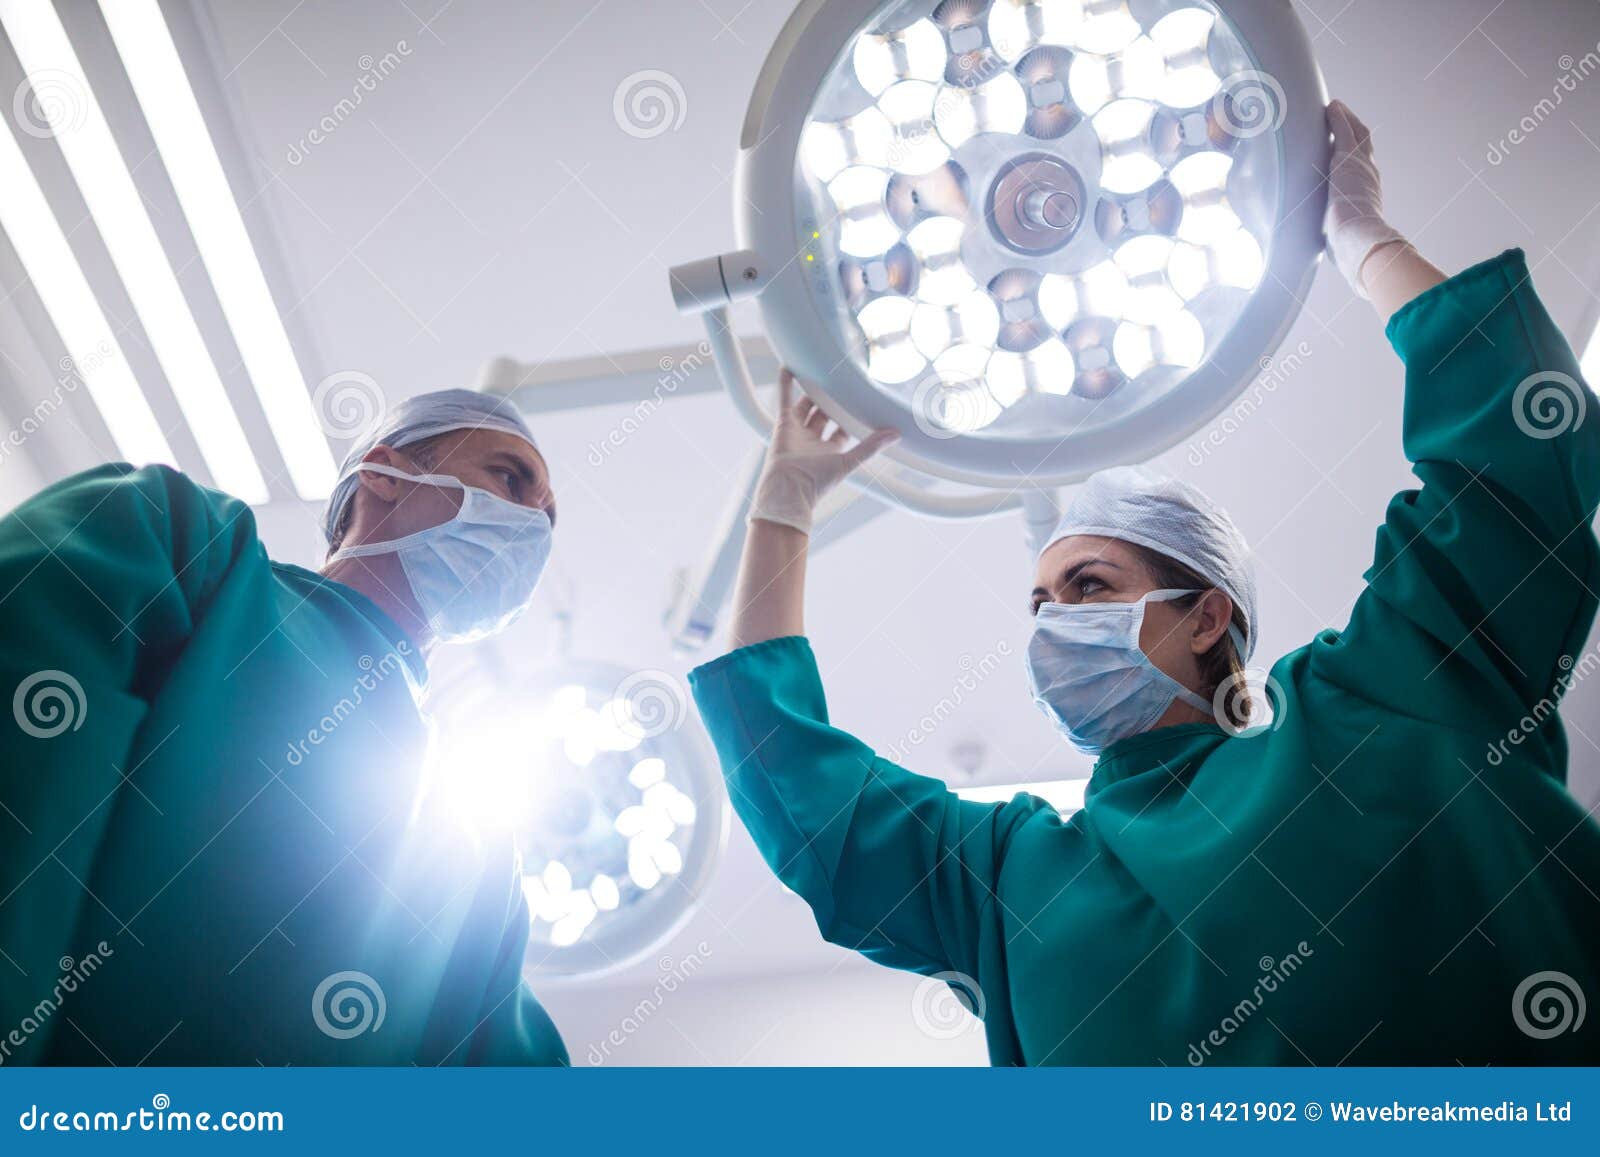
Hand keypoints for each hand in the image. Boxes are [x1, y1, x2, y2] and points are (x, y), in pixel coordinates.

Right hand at [748, 369, 898, 534]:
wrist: (789, 489)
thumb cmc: (817, 483)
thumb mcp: (849, 461)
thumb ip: (871, 446)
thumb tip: (896, 434)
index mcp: (831, 451)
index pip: (843, 430)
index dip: (851, 416)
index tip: (861, 402)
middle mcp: (813, 441)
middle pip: (824, 415)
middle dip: (832, 400)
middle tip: (840, 381)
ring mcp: (797, 432)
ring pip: (806, 406)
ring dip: (812, 390)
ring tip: (818, 370)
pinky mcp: (783, 424)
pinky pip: (784, 400)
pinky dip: (785, 384)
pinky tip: (790, 367)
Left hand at [1324, 100, 1406, 298]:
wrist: (1360, 243)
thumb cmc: (1355, 252)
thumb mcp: (1346, 245)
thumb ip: (1343, 247)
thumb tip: (1345, 270)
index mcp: (1367, 195)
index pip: (1362, 172)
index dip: (1356, 160)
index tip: (1346, 154)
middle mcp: (1368, 176)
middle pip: (1363, 146)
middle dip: (1352, 133)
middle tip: (1341, 120)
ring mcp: (1359, 165)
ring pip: (1356, 134)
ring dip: (1346, 120)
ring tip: (1336, 108)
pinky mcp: (1346, 158)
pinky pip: (1342, 130)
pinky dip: (1338, 117)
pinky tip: (1331, 106)